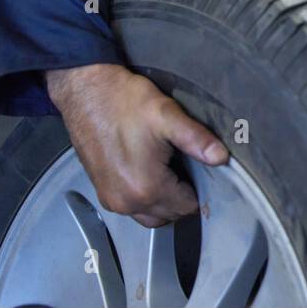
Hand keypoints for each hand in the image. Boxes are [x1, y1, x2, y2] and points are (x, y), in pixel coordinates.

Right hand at [45, 63, 228, 227]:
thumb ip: (196, 139)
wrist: (85, 92)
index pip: (188, 207)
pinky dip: (146, 197)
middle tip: (190, 167)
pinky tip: (152, 170)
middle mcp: (126, 202)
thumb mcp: (167, 115)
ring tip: (172, 169)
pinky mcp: (102, 191)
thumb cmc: (123, 101)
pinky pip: (132, 208)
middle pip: (170, 215)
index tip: (204, 171)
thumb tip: (221, 157)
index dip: (202, 190)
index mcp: (146, 188)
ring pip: (151, 215)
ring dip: (166, 200)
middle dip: (184, 196)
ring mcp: (111, 199)